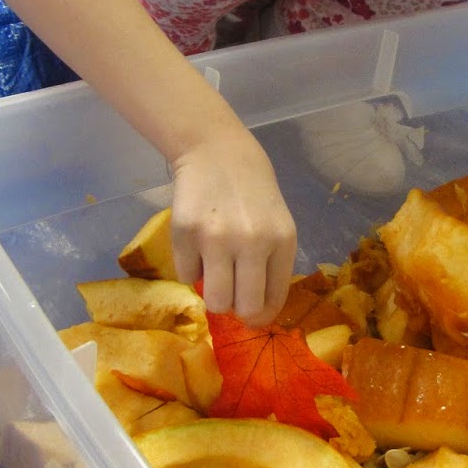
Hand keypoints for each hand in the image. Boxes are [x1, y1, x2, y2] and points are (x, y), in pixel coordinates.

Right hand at [169, 127, 296, 325]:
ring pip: (215, 301)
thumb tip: (254, 313)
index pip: (273, 300)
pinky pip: (186, 276)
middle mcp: (252, 242)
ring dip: (212, 294)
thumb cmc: (252, 192)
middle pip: (244, 307)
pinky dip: (191, 267)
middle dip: (236, 308)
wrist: (217, 151)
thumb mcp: (277, 224)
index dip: (260, 316)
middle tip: (231, 293)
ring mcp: (216, 239)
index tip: (251, 315)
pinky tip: (197, 243)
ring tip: (213, 272)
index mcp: (282, 241)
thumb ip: (271, 265)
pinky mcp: (185, 234)